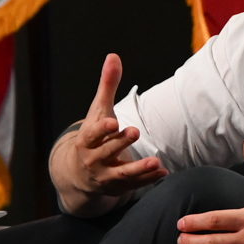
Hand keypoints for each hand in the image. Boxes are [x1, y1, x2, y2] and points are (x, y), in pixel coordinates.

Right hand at [53, 54, 165, 211]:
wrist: (80, 173)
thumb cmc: (93, 135)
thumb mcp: (99, 111)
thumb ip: (107, 86)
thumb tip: (114, 56)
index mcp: (86, 140)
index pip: (91, 134)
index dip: (102, 129)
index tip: (112, 122)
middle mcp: (93, 159)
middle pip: (107, 151)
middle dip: (120, 143)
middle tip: (135, 132)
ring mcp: (105, 175)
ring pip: (121, 173)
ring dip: (138, 168)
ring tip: (156, 161)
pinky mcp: (117, 187)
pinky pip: (133, 185)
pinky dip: (148, 180)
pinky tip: (163, 172)